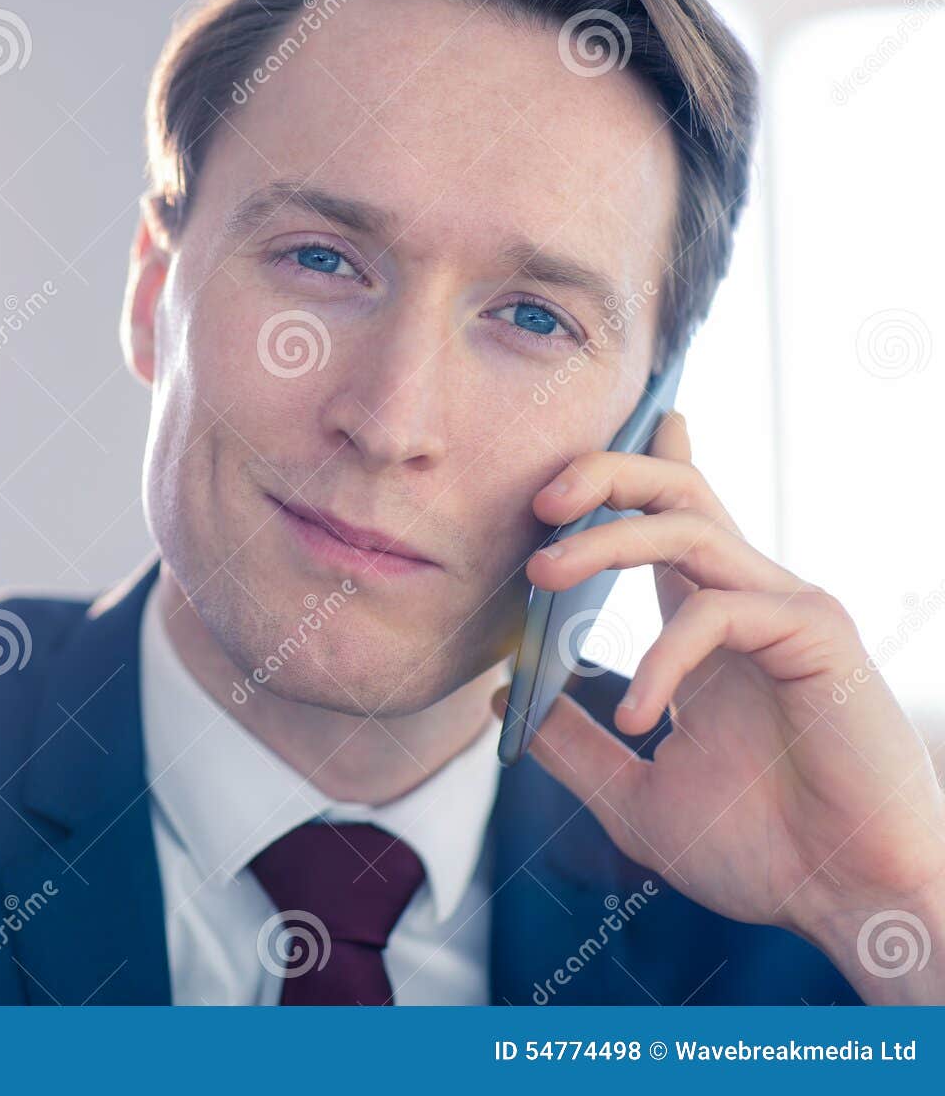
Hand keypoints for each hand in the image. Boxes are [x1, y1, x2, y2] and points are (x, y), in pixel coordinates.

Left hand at [490, 410, 944, 1002]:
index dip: (631, 473)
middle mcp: (745, 604)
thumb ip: (572, 745)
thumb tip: (502, 696)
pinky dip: (660, 657)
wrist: (850, 904)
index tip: (580, 449)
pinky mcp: (816, 637)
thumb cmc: (762, 853)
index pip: (665, 527)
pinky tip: (639, 719)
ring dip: (604, 539)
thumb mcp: (634, 797)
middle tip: (539, 499)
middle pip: (675, 494)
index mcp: (707, 630)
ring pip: (686, 528)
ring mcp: (784, 612)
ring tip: (541, 574)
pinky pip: (717, 612)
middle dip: (605, 473)